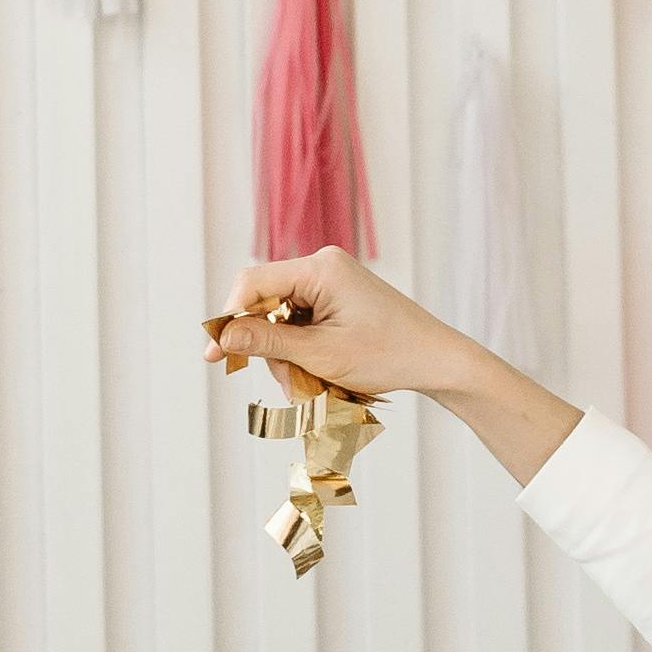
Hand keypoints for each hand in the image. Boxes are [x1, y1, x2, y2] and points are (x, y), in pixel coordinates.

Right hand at [216, 249, 471, 408]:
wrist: (436, 359)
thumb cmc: (387, 355)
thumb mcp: (320, 354)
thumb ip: (268, 341)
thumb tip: (222, 334)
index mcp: (320, 269)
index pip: (253, 283)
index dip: (229, 317)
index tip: (215, 354)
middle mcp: (323, 266)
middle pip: (266, 302)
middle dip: (269, 346)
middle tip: (290, 382)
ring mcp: (331, 280)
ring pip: (282, 318)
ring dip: (288, 355)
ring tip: (312, 386)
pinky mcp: (336, 297)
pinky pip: (301, 321)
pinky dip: (302, 350)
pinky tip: (319, 374)